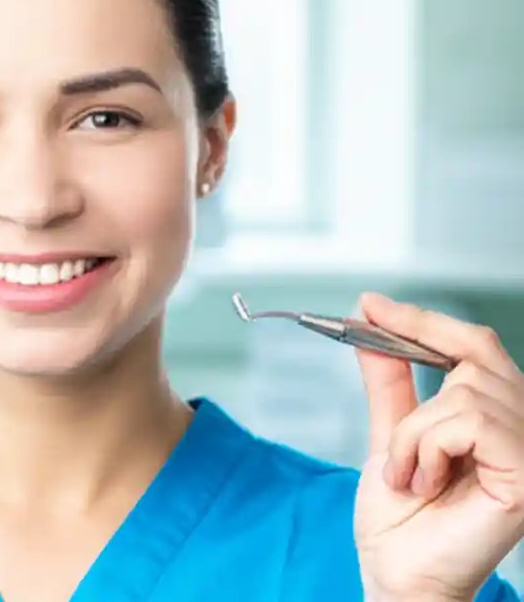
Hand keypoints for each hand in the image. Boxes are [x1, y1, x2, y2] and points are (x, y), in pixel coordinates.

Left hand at [352, 292, 523, 601]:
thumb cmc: (401, 520)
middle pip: (474, 356)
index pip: (474, 345)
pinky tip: (426, 483)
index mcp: (495, 416)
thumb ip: (389, 381)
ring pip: (461, 394)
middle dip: (414, 376)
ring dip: (413, 436)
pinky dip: (427, 448)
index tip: (369, 305)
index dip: (423, 320)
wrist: (398, 573)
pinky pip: (468, 423)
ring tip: (409, 477)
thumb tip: (369, 321)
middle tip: (387, 423)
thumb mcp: (390, 434)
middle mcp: (522, 427)